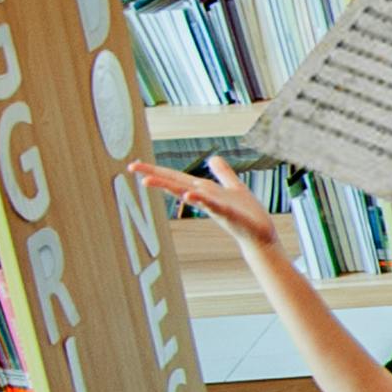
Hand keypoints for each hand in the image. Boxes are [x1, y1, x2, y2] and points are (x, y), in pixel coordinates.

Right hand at [130, 153, 281, 254]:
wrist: (261, 233)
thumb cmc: (247, 213)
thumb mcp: (233, 187)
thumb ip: (223, 173)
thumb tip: (213, 158)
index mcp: (203, 190)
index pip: (176, 177)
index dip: (157, 170)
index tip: (135, 165)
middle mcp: (204, 197)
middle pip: (176, 183)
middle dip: (154, 175)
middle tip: (131, 168)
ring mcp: (214, 206)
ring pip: (188, 193)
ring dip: (169, 187)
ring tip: (147, 181)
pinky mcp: (227, 213)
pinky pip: (212, 204)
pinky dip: (201, 199)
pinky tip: (189, 195)